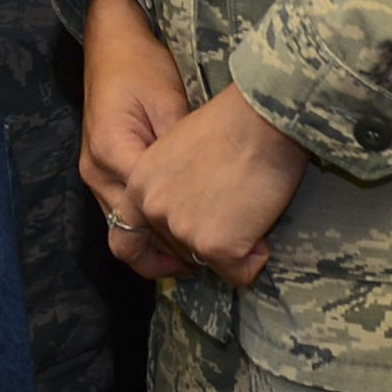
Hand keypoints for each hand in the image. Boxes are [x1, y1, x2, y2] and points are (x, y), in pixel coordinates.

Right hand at [76, 0, 197, 281]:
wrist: (112, 40)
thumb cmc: (142, 65)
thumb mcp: (169, 101)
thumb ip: (180, 148)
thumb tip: (205, 190)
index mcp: (113, 155)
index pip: (146, 218)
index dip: (180, 239)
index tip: (213, 253)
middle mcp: (96, 172)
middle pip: (127, 237)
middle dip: (165, 258)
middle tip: (207, 266)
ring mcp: (94, 174)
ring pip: (121, 232)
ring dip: (154, 248)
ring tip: (195, 257)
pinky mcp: (100, 170)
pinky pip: (120, 215)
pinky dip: (145, 230)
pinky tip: (175, 231)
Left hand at [123, 82, 308, 288]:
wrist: (263, 118)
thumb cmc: (233, 123)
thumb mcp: (178, 148)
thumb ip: (169, 185)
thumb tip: (185, 211)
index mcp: (138, 183)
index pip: (127, 239)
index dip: (153, 255)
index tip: (179, 259)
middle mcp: (153, 209)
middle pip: (176, 251)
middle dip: (206, 243)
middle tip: (233, 217)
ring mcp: (182, 230)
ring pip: (208, 262)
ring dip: (234, 245)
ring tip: (250, 206)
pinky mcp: (214, 246)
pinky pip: (239, 273)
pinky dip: (255, 258)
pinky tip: (262, 221)